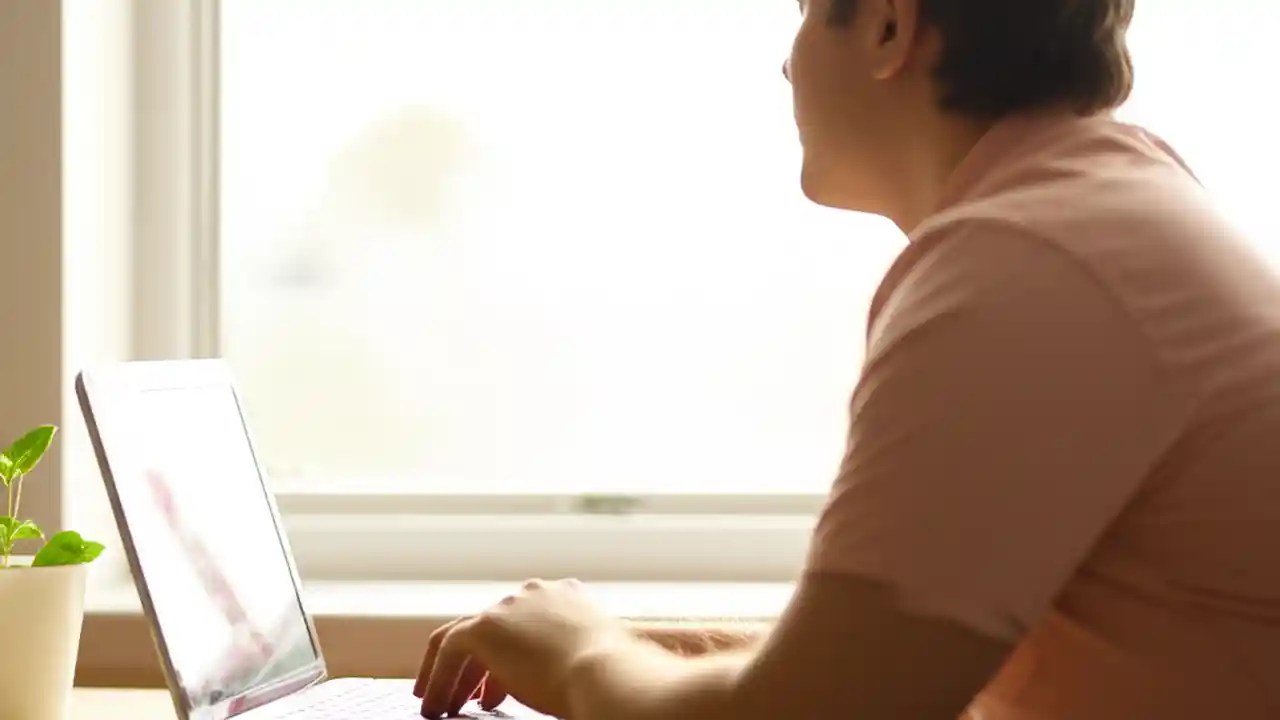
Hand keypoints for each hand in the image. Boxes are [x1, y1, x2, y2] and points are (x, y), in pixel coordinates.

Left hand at [413, 578, 630, 718]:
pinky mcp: (486, 626)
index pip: (527, 622)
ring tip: (445, 705)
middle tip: (469, 697)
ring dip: (454, 673)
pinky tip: (437, 706)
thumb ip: (572, 657)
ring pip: (467, 634)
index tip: (499, 688)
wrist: (605, 673)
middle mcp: (536, 594)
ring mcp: (510, 606)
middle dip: (480, 666)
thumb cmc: (613, 676)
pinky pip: (450, 648)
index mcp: (568, 597)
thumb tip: (556, 681)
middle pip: (496, 626)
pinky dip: (441, 679)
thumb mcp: (593, 658)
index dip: (512, 656)